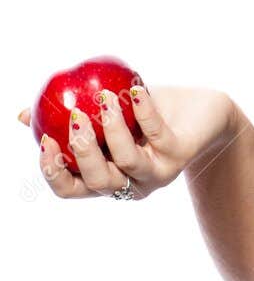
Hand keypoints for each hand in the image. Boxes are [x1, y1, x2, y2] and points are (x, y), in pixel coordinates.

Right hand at [17, 82, 236, 199]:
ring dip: (112, 129)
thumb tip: (22, 115)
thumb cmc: (149, 113)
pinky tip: (134, 90)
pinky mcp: (179, 153)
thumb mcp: (107, 112)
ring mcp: (157, 172)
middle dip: (81, 152)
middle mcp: (130, 183)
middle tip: (74, 119)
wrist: (204, 113)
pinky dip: (143, 110)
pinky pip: (156, 133)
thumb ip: (70, 116)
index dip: (53, 173)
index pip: (71, 189)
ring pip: (127, 161)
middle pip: (97, 181)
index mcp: (107, 178)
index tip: (45, 143)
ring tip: (104, 98)